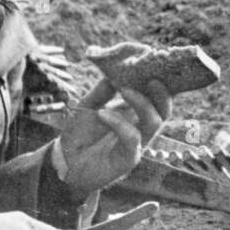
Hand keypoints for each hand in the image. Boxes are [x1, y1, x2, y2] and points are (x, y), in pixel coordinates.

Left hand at [55, 76, 172, 199]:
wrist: (65, 163)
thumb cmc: (79, 135)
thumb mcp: (88, 106)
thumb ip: (102, 91)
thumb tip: (115, 71)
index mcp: (133, 116)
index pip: (156, 99)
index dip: (159, 84)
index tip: (151, 66)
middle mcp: (140, 129)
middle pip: (164, 111)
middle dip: (162, 94)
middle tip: (151, 78)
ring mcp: (137, 144)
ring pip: (155, 123)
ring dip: (142, 103)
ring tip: (124, 90)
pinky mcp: (129, 158)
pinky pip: (132, 138)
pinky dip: (119, 123)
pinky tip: (102, 114)